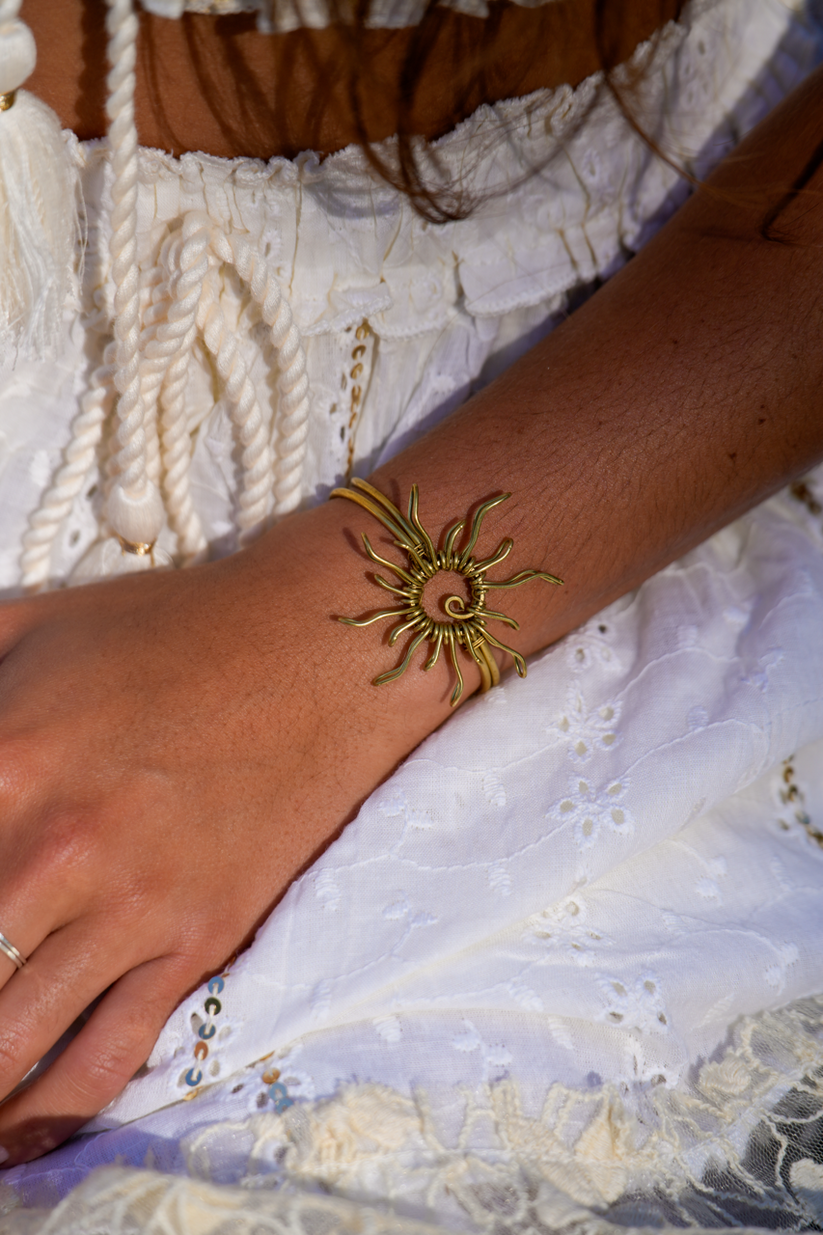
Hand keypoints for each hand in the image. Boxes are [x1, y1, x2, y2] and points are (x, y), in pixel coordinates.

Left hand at [0, 503, 434, 1164]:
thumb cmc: (171, 633)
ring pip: (4, 1048)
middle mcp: (56, 850)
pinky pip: (103, 1063)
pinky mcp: (197, 942)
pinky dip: (41, 1116)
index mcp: (0, 762)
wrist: (321, 650)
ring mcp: (134, 906)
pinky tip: (9, 1128)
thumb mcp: (24, 628)